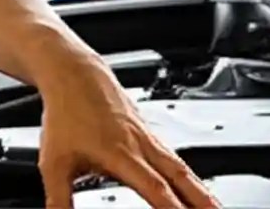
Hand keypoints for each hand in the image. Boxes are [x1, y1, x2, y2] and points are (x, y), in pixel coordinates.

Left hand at [36, 57, 219, 207]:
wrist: (74, 74)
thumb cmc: (65, 114)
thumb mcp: (53, 162)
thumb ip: (58, 198)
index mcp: (122, 155)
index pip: (156, 191)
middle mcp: (142, 146)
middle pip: (181, 180)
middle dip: (203, 202)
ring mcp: (149, 138)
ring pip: (182, 168)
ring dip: (202, 191)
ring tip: (216, 208)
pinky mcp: (149, 133)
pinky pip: (175, 158)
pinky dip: (189, 175)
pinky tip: (194, 186)